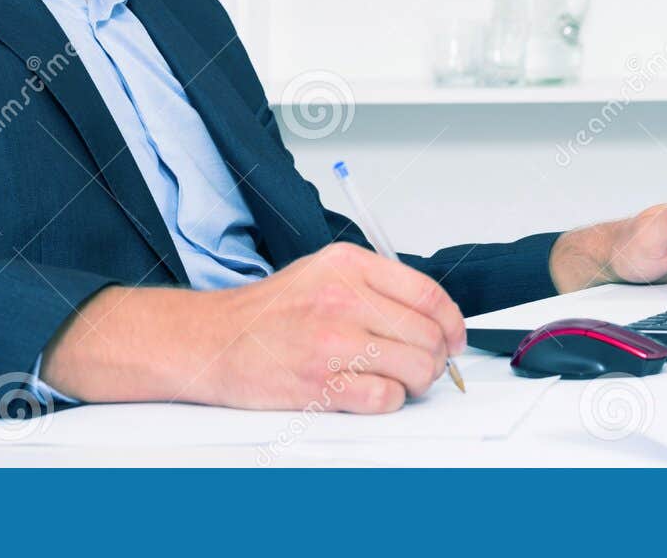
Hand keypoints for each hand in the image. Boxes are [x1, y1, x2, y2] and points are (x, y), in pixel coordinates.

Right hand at [40, 242, 465, 412]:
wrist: (212, 340)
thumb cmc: (268, 312)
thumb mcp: (323, 273)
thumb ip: (375, 286)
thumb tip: (430, 315)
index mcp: (349, 265)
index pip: (427, 294)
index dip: (451, 322)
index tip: (454, 337)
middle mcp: (343, 298)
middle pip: (426, 334)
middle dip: (435, 357)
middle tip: (424, 365)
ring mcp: (332, 341)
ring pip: (414, 367)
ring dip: (415, 381)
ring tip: (397, 380)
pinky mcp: (320, 382)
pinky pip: (384, 398)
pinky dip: (388, 401)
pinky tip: (371, 393)